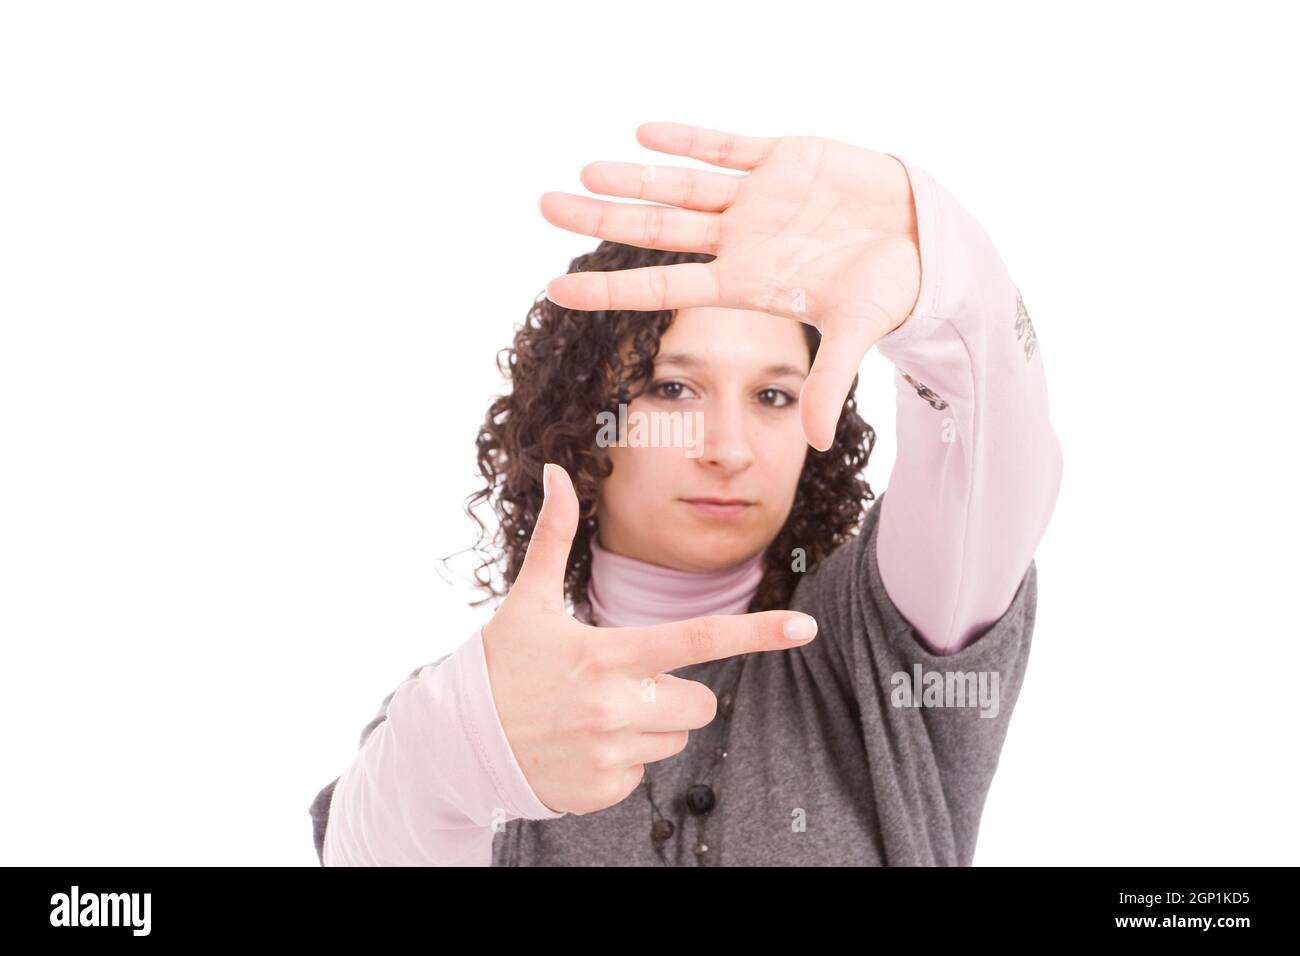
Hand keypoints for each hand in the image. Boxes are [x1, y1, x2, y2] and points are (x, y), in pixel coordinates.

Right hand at [481, 462, 818, 815]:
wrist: (458, 741)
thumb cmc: (501, 663)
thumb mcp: (527, 600)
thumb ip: (554, 537)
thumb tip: (557, 472)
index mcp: (606, 654)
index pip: (696, 640)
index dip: (756, 633)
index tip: (805, 627)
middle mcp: (613, 707)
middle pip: (702, 704)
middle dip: (676, 693)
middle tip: (624, 684)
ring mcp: (609, 754)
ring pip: (676, 740)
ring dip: (649, 727)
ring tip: (596, 714)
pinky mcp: (603, 791)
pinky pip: (644, 774)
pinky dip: (621, 761)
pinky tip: (581, 746)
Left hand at [538, 121, 920, 450]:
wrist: (928, 239)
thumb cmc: (890, 288)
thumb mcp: (856, 334)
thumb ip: (830, 382)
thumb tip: (814, 445)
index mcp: (745, 283)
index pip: (662, 286)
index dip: (608, 289)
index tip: (553, 291)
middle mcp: (739, 240)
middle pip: (656, 230)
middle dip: (602, 218)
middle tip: (545, 207)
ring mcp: (756, 199)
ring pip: (682, 185)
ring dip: (636, 177)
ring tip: (585, 170)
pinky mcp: (783, 158)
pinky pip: (727, 146)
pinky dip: (690, 139)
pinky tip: (646, 133)